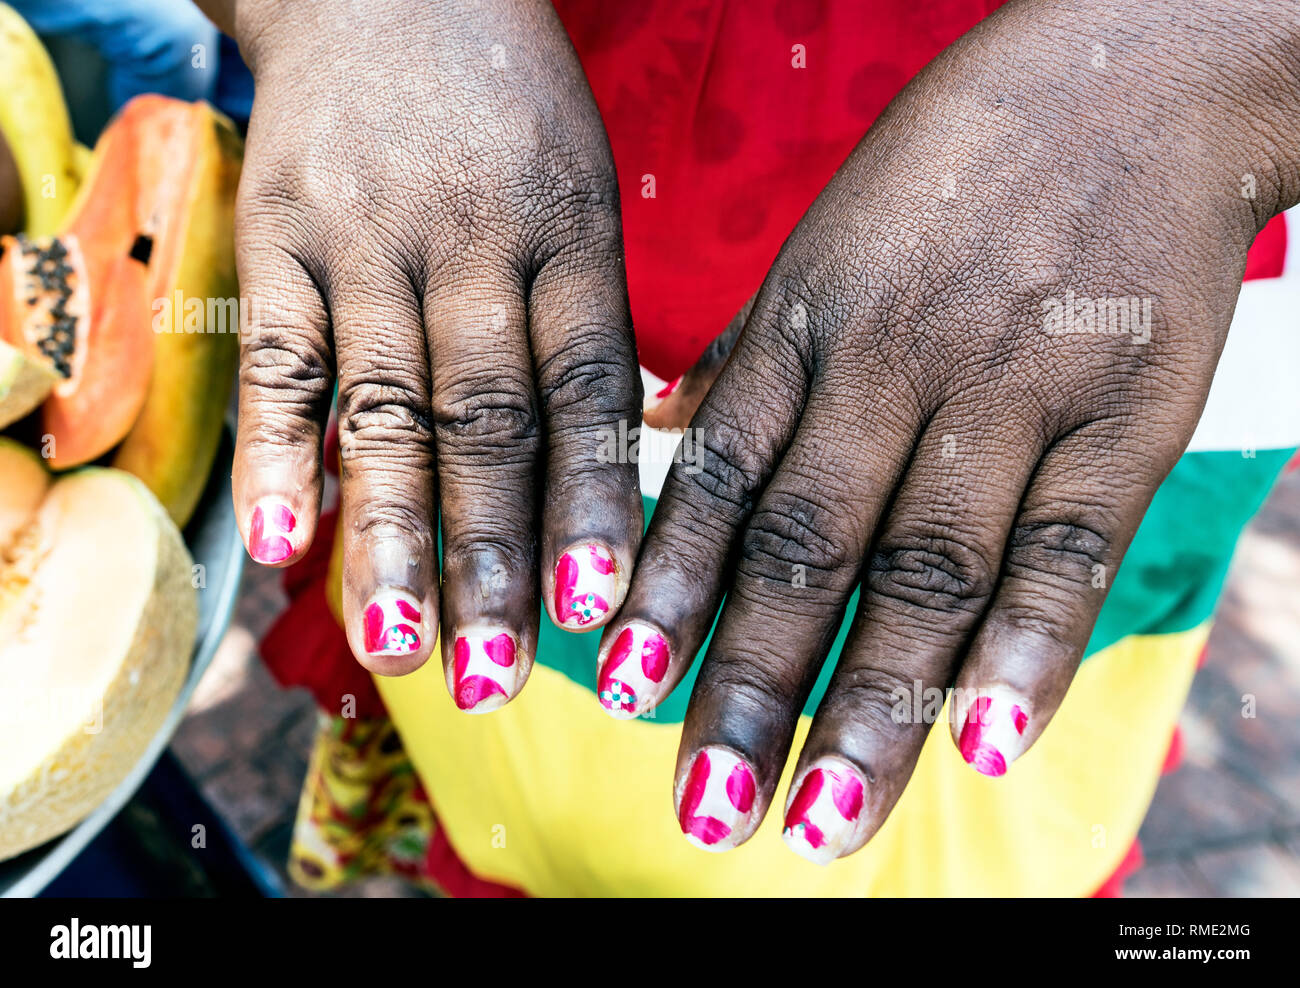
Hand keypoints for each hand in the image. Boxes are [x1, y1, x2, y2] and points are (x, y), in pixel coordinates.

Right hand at [220, 0, 642, 701]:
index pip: (589, 392)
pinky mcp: (279, 231)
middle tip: (494, 675)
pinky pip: (279, 355)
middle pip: (486, 421)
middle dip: (492, 557)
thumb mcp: (586, 198)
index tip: (599, 614)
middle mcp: (473, 241)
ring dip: (392, 536)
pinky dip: (280, 454)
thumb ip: (591, 328)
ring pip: (384, 407)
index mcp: (572, 235)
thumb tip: (609, 481)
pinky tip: (285, 544)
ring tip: (402, 648)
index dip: (593, 507)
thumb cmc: (511, 117)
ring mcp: (368, 237)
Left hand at [608, 0, 1299, 859]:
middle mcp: (895, 364)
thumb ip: (751, 358)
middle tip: (707, 809)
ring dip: (872, 708)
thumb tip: (666, 441)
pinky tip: (983, 746)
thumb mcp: (820, 244)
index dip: (666, 598)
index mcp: (806, 323)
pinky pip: (1068, 550)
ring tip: (821, 821)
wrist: (1136, 71)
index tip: (622, 695)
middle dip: (751, 690)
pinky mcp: (1124, 414)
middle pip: (809, 552)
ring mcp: (1012, 390)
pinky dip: (1026, 652)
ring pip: (928, 574)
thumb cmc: (953, 168)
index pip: (717, 484)